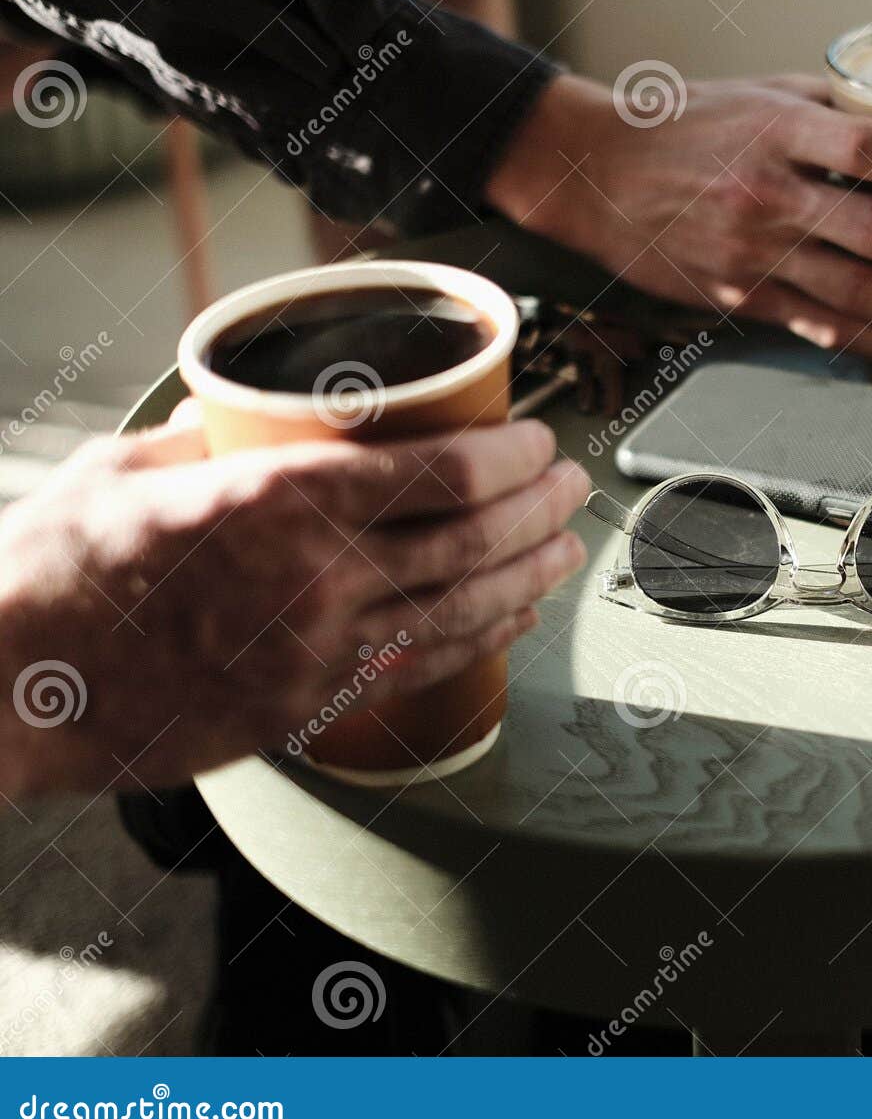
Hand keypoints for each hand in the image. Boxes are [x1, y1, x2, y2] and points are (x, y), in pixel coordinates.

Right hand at [0, 411, 588, 797]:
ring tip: (566, 550)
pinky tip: (510, 618)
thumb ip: (214, 439)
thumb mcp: (128, 467)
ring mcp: (312, 654)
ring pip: (457, 611)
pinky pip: (415, 670)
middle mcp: (310, 579)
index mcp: (272, 502)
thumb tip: (260, 410)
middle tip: (572, 484)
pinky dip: (475, 641)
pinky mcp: (301, 708)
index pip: (436, 475)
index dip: (509, 455)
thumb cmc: (48, 569)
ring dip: (526, 576)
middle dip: (538, 509)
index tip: (540, 437)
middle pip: (467, 542)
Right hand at [487, 74, 871, 368]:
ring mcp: (755, 258)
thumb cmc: (682, 129)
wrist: (596, 177)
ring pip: (857, 297)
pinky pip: (827, 329)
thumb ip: (835, 109)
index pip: (869, 151)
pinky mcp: (747, 300)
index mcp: (776, 135)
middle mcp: (768, 199)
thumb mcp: (760, 95)